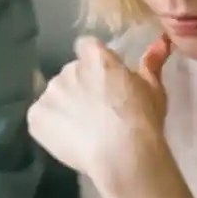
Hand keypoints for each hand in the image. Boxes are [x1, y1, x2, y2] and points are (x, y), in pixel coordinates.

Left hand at [28, 34, 171, 186]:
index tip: (102, 80)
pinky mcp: (36, 117)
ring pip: (54, 96)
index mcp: (95, 57)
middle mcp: (68, 69)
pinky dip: (50, 127)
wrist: (123, 155)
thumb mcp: (153, 90)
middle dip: (79, 87)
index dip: (93, 62)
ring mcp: (49, 94)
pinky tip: (69, 140)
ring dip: (64, 107)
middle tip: (95, 111)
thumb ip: (152, 63)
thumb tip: (161, 42)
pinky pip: (41, 118)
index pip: (86, 47)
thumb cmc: (143, 120)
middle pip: (70, 74)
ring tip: (83, 130)